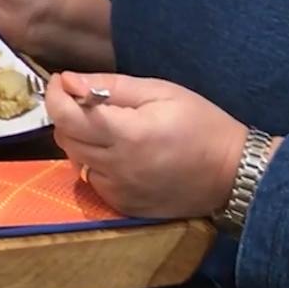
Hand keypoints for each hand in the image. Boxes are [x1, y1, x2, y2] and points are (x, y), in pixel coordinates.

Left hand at [46, 71, 248, 218]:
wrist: (233, 173)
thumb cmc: (201, 123)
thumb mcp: (160, 91)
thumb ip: (110, 86)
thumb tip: (69, 81)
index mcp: (126, 135)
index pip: (65, 116)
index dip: (55, 95)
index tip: (62, 81)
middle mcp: (116, 167)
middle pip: (64, 138)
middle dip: (67, 114)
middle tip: (86, 101)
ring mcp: (119, 192)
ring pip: (75, 160)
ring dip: (79, 140)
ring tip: (105, 127)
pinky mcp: (124, 206)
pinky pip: (92, 180)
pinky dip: (94, 163)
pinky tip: (117, 153)